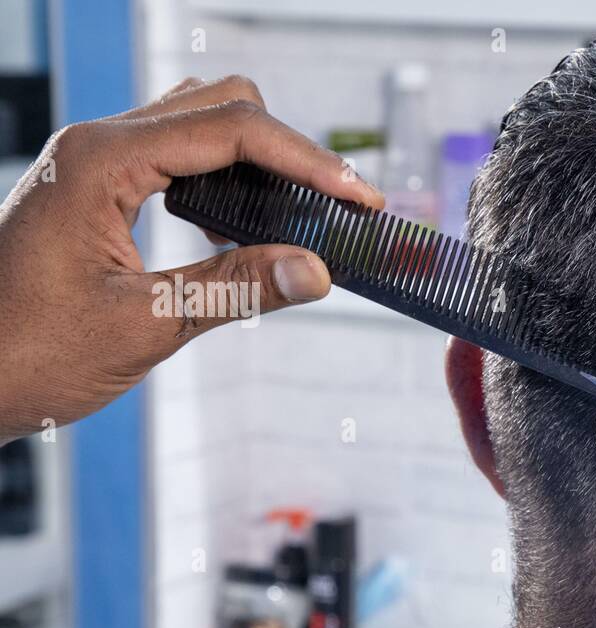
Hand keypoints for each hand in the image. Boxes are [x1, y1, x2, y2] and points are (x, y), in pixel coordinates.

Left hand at [0, 75, 383, 443]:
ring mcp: (94, 162)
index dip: (308, 162)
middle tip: (336, 209)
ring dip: (258, 161)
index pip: (232, 131)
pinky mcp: (97, 187)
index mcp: (102, 162)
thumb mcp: (146, 325)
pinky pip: (176, 156)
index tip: (361, 200)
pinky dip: (224, 180)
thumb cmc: (28, 354)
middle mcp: (96, 145)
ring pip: (200, 123)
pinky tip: (240, 231)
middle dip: (289, 151)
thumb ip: (236, 288)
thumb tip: (318, 270)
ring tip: (299, 219)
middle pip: (222, 105)